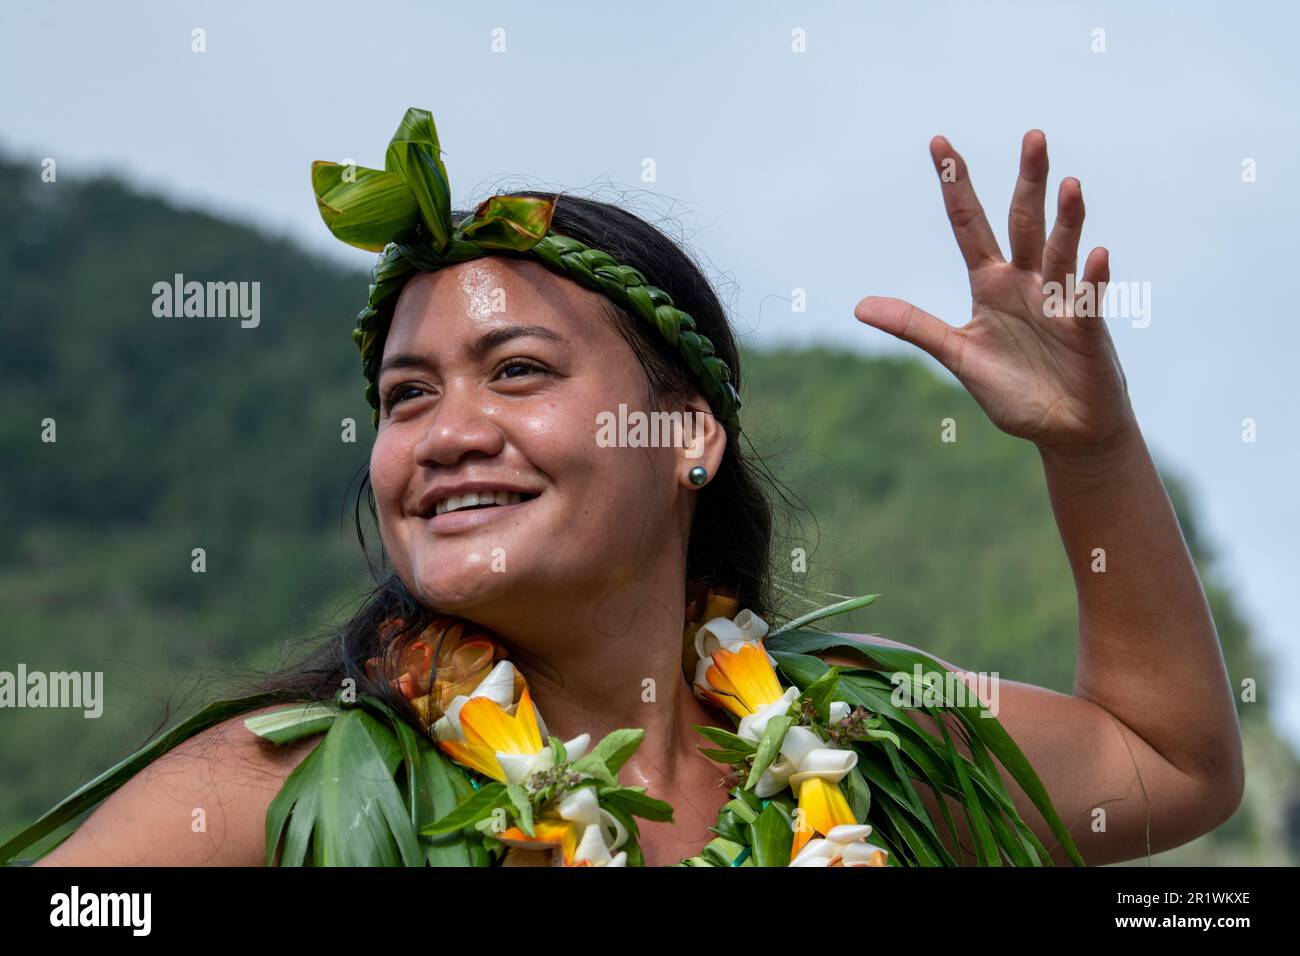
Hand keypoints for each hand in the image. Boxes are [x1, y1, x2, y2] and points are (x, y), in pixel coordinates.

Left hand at [855, 131, 1136, 453]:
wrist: (1064, 429)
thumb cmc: (1015, 390)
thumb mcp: (958, 356)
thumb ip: (916, 327)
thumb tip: (859, 307)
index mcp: (991, 285)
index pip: (969, 225)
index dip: (955, 185)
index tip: (939, 142)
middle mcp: (1026, 283)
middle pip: (1024, 223)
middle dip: (1028, 182)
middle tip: (1033, 135)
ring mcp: (1060, 303)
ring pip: (1061, 252)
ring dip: (1066, 220)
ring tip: (1067, 184)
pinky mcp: (1087, 332)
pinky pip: (1088, 301)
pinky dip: (1092, 279)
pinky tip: (1097, 253)